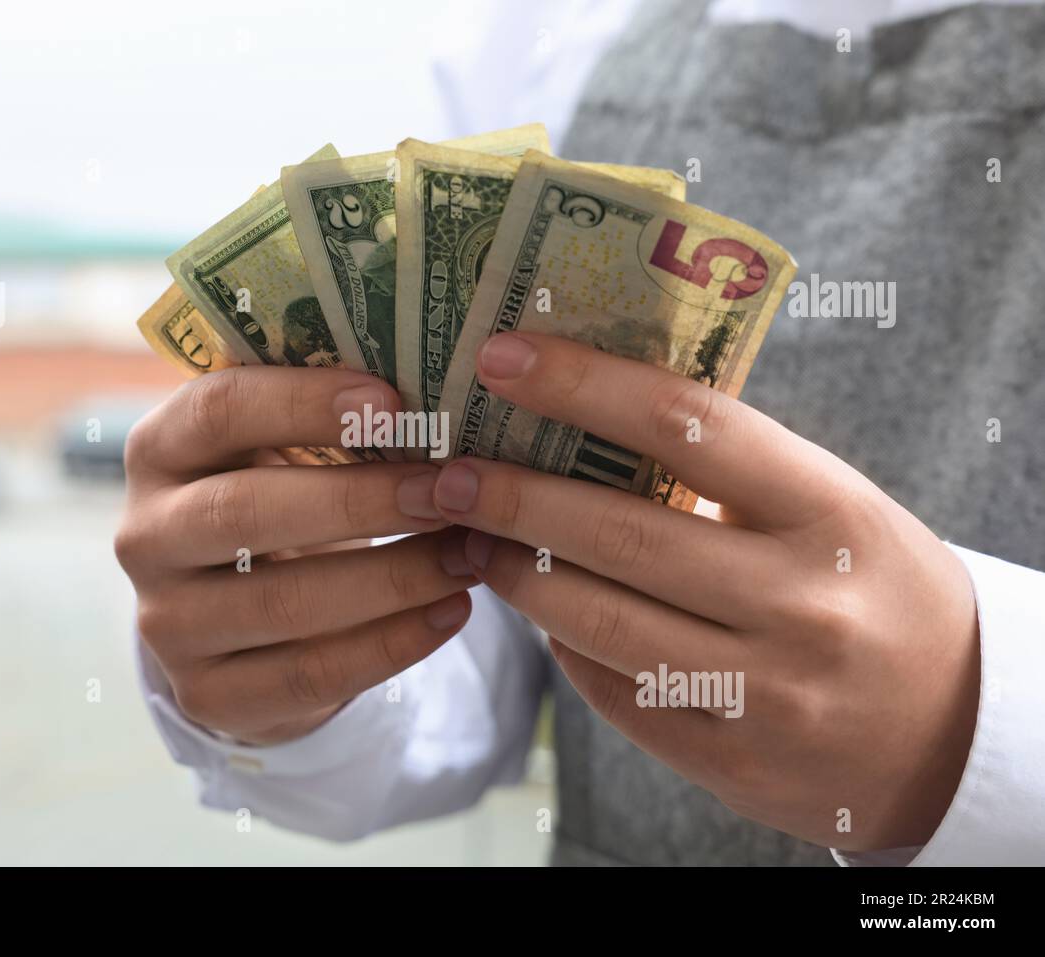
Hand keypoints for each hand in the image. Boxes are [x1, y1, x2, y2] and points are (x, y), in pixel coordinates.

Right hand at [116, 366, 474, 744]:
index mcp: (158, 449)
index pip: (218, 410)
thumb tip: (432, 387)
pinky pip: (310, 673)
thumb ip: (322, 419)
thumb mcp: (276, 451)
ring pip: (285, 601)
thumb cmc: (276, 502)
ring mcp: (168, 623)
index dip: (304, 403)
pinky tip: (451, 612)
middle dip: (361, 500)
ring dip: (393, 577)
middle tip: (449, 490)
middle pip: (246, 511)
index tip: (396, 403)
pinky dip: (392, 644)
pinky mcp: (208, 693)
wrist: (235, 621)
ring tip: (467, 554)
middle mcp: (144, 536)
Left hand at [415, 331, 979, 850]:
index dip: (583, 384)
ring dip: (516, 576)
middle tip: (448, 471)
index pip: (688, 424)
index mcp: (832, 513)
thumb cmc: (874, 591)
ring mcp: (767, 690)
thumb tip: (583, 420)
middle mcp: (802, 602)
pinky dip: (565, 647)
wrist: (953, 733)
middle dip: (515, 497)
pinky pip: (614, 694)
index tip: (502, 357)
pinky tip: (540, 613)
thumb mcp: (832, 512)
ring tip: (467, 539)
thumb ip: (731, 474)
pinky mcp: (731, 759)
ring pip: (600, 623)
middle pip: (622, 533)